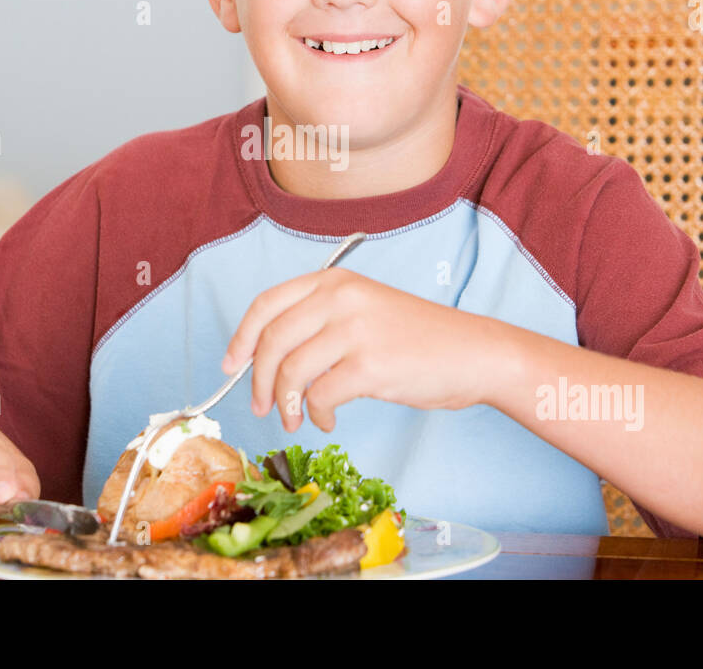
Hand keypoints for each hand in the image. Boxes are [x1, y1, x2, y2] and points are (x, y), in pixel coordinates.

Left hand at [220, 267, 486, 432]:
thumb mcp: (363, 310)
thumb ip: (318, 323)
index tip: (230, 365)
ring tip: (295, 419)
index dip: (241, 338)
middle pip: (272, 341)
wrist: (472, 352)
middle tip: (261, 407)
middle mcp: (340, 298)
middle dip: (258, 381)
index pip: (266, 304)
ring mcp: (354, 330)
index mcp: (334, 280)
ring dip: (285, 404)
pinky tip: (328, 420)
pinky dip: (316, 416)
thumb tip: (267, 362)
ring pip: (290, 372)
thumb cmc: (417, 338)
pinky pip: (319, 397)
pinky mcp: (369, 365)